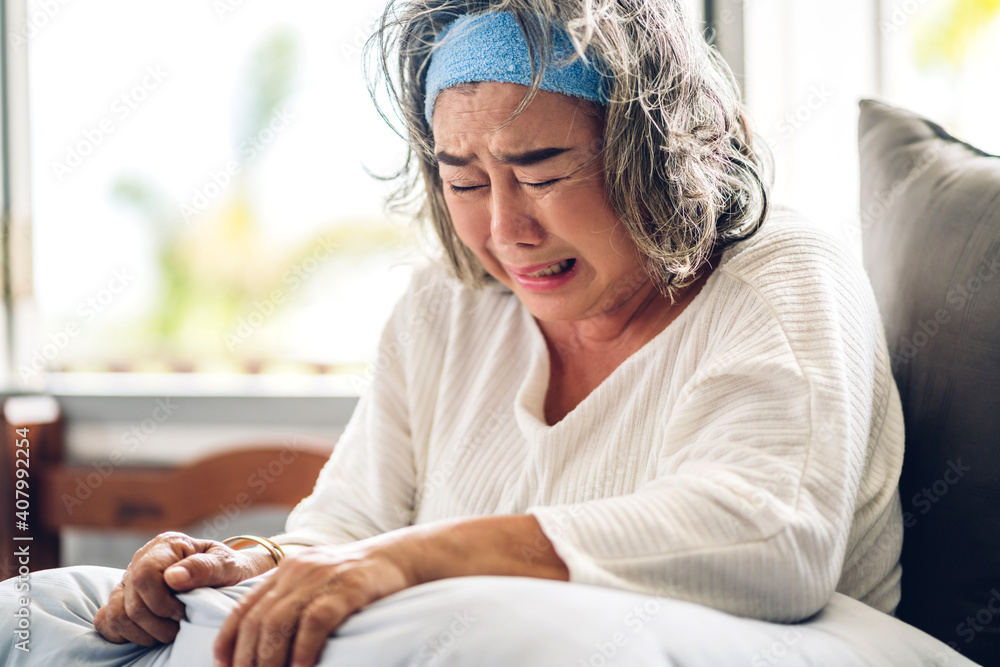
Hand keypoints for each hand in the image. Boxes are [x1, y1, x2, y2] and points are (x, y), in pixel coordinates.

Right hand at [94, 531, 275, 645]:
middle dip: (158, 624)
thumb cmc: (230, 569)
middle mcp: (142, 559)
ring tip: (168, 634)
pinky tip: (147, 635)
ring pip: (117, 615)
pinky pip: (106, 621)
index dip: (163, 603)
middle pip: (132, 602)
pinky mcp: (123, 598)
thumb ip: (204, 568)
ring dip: (143, 633)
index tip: (185, 613)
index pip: (145, 577)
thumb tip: (172, 577)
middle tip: (180, 628)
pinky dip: (123, 634)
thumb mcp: (227, 565)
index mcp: (166, 545)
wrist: (229, 576)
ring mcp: (128, 580)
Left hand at [213, 536, 416, 666]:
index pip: (243, 607)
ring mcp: (322, 577)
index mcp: (285, 571)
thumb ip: (291, 603)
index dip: (228, 640)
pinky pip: (315, 620)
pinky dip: (304, 649)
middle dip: (248, 659)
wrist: (401, 557)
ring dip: (270, 659)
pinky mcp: (348, 587)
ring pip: (278, 622)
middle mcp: (297, 570)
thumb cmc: (357, 580)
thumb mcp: (316, 583)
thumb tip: (266, 645)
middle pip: (257, 620)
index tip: (223, 666)